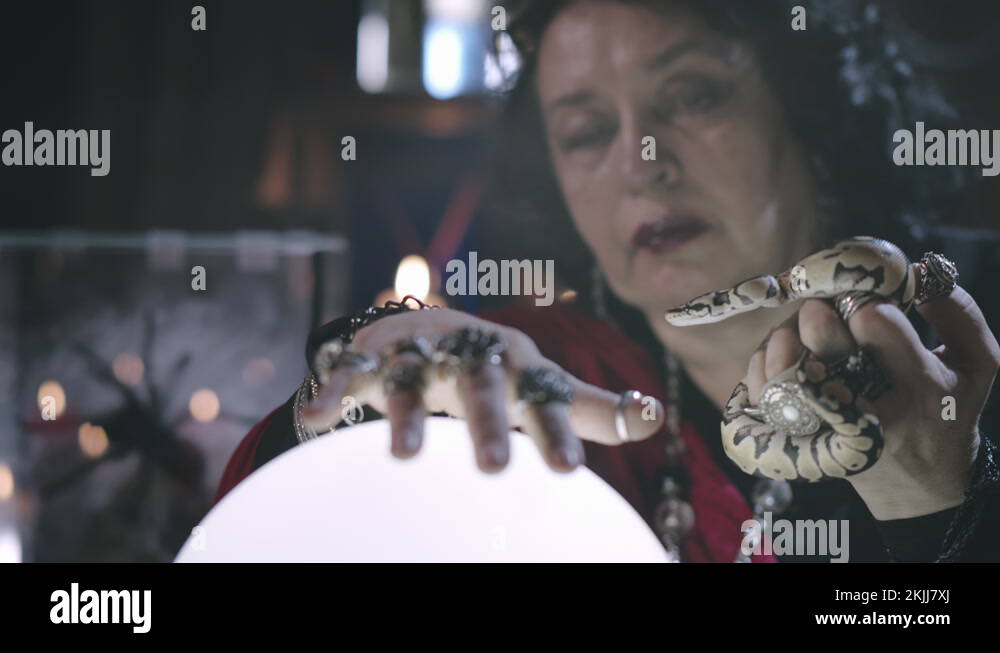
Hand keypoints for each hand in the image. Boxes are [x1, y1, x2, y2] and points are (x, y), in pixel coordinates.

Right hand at [300, 308, 663, 473]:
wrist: (432, 328)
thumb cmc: (497, 369)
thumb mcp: (540, 384)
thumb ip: (591, 408)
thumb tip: (655, 417)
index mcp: (514, 361)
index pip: (540, 393)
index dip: (553, 428)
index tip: (568, 470)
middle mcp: (468, 353)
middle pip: (479, 382)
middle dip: (485, 421)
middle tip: (494, 468)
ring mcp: (419, 352)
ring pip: (413, 376)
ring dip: (407, 410)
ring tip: (404, 455)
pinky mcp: (372, 358)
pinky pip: (349, 372)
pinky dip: (332, 390)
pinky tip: (313, 419)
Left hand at [748, 288, 999, 518]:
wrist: (917, 481)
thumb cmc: (947, 408)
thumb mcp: (977, 362)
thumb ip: (958, 310)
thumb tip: (914, 270)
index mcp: (918, 383)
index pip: (875, 323)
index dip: (862, 299)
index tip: (864, 303)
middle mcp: (868, 407)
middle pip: (820, 340)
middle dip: (816, 311)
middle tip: (822, 309)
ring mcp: (825, 426)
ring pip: (781, 360)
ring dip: (786, 333)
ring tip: (805, 334)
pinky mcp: (792, 436)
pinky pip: (759, 383)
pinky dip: (766, 358)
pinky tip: (790, 357)